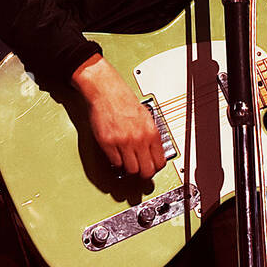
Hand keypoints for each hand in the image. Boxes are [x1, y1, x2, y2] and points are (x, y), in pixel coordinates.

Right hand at [71, 55, 165, 179]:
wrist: (107, 91)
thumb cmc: (124, 101)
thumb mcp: (146, 116)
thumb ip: (150, 135)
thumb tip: (154, 151)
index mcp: (151, 132)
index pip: (160, 162)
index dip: (155, 168)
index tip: (152, 167)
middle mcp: (139, 138)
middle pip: (146, 171)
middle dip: (144, 174)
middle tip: (140, 171)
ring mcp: (123, 142)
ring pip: (131, 170)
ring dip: (129, 168)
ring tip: (128, 162)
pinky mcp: (108, 144)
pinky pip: (116, 163)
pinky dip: (117, 162)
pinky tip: (118, 155)